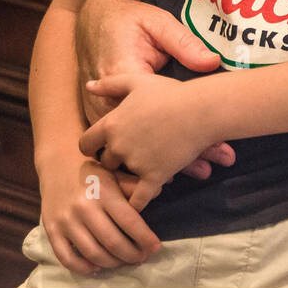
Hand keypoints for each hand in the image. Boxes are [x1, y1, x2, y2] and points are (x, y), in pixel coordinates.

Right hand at [35, 151, 161, 274]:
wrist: (58, 163)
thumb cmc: (94, 170)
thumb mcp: (115, 172)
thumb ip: (133, 186)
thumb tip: (159, 190)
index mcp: (104, 192)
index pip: (129, 221)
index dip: (144, 238)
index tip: (156, 247)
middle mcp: (84, 208)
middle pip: (112, 241)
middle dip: (131, 254)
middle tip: (142, 258)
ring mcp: (66, 221)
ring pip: (92, 253)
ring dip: (112, 263)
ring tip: (124, 261)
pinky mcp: (51, 230)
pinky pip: (66, 257)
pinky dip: (83, 267)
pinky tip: (97, 266)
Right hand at [76, 0, 235, 178]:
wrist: (96, 19)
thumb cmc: (129, 21)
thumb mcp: (157, 24)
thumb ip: (182, 43)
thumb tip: (211, 62)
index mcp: (122, 75)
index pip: (160, 113)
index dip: (190, 129)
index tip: (218, 143)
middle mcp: (107, 103)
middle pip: (147, 139)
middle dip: (183, 153)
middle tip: (218, 161)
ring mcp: (102, 113)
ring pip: (134, 150)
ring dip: (167, 162)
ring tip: (204, 169)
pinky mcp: (103, 117)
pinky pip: (123, 145)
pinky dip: (146, 159)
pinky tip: (171, 171)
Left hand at [79, 74, 217, 209]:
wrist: (201, 110)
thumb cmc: (171, 93)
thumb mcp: (137, 81)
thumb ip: (110, 84)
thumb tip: (88, 86)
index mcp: (111, 124)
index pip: (85, 144)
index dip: (93, 147)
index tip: (102, 148)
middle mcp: (118, 146)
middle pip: (104, 163)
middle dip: (114, 161)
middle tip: (128, 158)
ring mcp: (135, 163)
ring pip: (121, 180)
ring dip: (127, 179)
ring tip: (139, 173)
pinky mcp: (153, 177)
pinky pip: (137, 199)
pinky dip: (135, 205)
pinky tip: (136, 206)